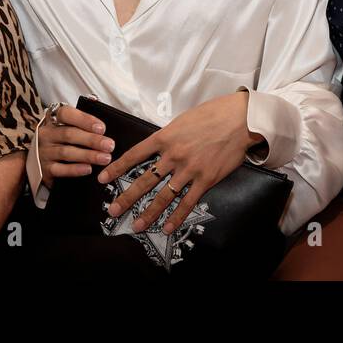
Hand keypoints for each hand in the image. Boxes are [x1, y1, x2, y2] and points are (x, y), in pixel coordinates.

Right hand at [38, 105, 115, 186]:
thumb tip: (103, 128)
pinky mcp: (44, 169)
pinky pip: (60, 169)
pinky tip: (88, 169)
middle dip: (92, 140)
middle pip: (69, 134)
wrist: (39, 161)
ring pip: (66, 152)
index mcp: (53, 119)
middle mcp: (46, 134)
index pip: (66, 114)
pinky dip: (75, 169)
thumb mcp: (66, 128)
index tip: (101, 128)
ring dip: (88, 155)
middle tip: (109, 145)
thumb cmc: (61, 141)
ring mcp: (44, 151)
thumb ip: (82, 125)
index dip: (85, 120)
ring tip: (104, 158)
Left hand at [98, 92, 262, 235]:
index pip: (134, 155)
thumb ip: (168, 136)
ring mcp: (189, 169)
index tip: (103, 179)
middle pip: (145, 180)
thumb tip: (157, 147)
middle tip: (113, 210)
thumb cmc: (211, 114)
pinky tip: (167, 228)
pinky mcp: (205, 180)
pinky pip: (187, 202)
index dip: (117, 168)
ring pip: (163, 196)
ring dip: (149, 213)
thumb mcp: (182, 120)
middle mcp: (173, 155)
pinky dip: (176, 217)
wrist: (239, 120)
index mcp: (165, 137)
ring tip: (137, 226)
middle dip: (127, 197)